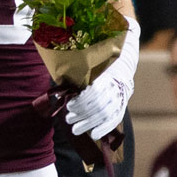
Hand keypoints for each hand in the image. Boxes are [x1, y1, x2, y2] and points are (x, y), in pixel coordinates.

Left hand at [67, 17, 138, 139]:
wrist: (124, 50)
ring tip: (75, 128)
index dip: (84, 99)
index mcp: (110, 70)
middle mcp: (118, 83)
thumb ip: (75, 53)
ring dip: (90, 122)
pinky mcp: (123, 101)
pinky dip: (105, 127)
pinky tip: (93, 135)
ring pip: (107, 113)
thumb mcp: (90, 48)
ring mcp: (122, 93)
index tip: (70, 104)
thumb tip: (52, 41)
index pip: (98, 90)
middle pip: (101, 104)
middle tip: (69, 118)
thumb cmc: (100, 50)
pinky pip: (116, 117)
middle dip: (83, 113)